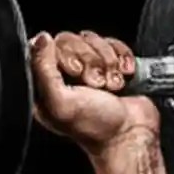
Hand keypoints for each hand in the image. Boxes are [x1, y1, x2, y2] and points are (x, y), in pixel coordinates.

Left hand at [30, 31, 159, 154]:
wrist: (132, 134)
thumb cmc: (96, 127)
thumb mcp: (60, 102)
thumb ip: (43, 70)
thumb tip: (40, 39)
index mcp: (43, 86)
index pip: (43, 47)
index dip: (64, 55)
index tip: (75, 73)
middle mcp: (62, 75)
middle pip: (69, 39)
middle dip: (90, 60)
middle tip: (95, 84)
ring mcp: (87, 68)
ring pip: (92, 39)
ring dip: (107, 61)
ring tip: (110, 85)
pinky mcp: (109, 64)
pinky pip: (112, 43)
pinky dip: (122, 57)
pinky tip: (122, 76)